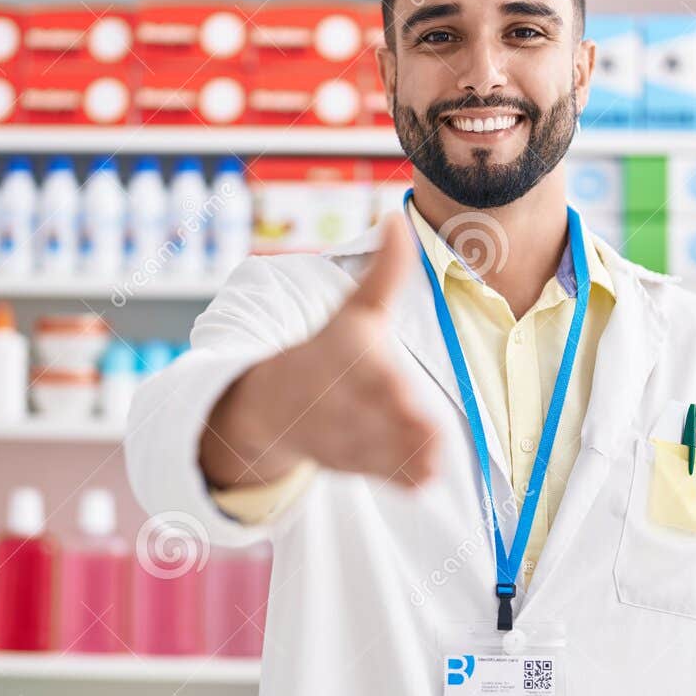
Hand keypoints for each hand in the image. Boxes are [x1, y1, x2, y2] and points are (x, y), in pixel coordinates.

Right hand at [200, 211, 440, 487]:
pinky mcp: (357, 466)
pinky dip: (409, 477)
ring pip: (402, 456)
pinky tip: (421, 468)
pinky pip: (395, 478)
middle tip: (422, 425)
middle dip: (414, 430)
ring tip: (422, 446)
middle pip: (404, 428)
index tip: (414, 405)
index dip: (409, 405)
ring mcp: (353, 441)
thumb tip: (396, 217)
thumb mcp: (355, 310)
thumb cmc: (327, 351)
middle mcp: (353, 406)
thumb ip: (386, 271)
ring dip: (415, 454)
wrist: (273, 403)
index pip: (392, 392)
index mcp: (357, 366)